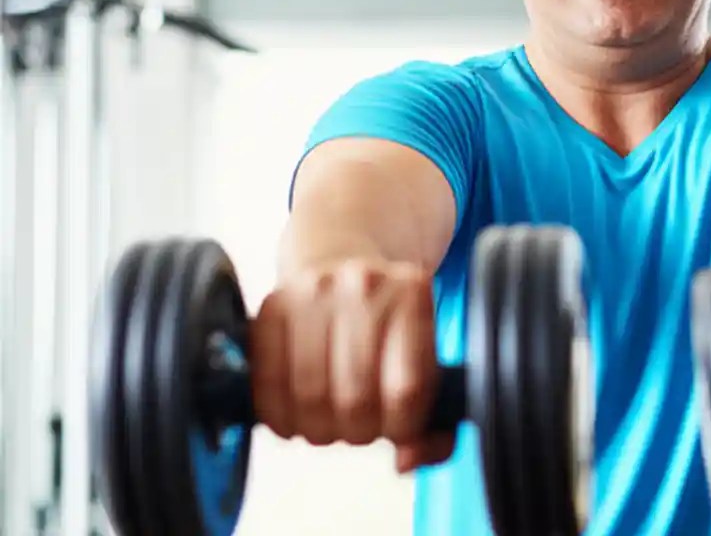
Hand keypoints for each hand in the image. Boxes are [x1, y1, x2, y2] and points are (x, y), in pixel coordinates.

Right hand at [250, 258, 453, 472]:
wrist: (339, 259)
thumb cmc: (387, 327)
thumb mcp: (423, 359)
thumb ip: (433, 423)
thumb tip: (406, 461)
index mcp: (413, 293)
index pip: (407, 391)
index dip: (399, 428)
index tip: (395, 430)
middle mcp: (364, 285)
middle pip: (355, 399)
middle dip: (357, 432)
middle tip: (358, 427)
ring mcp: (313, 291)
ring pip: (309, 397)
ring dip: (318, 429)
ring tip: (327, 422)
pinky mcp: (271, 305)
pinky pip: (267, 383)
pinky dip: (279, 415)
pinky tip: (293, 416)